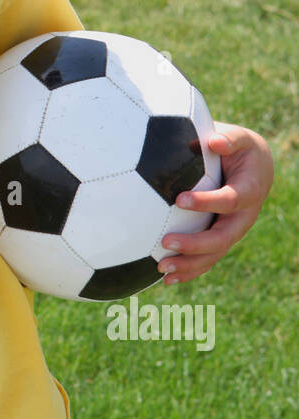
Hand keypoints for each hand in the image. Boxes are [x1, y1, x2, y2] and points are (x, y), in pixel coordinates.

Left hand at [157, 122, 273, 285]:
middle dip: (195, 244)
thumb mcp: (239, 138)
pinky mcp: (222, 239)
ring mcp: (233, 231)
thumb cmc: (240, 149)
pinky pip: (207, 259)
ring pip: (214, 254)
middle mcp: (243, 218)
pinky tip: (167, 280)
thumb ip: (229, 138)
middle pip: (222, 237)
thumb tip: (214, 140)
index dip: (207, 202)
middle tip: (166, 242)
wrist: (256, 167)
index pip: (228, 200)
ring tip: (162, 270)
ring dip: (189, 265)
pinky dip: (189, 271)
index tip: (179, 199)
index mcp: (248, 191)